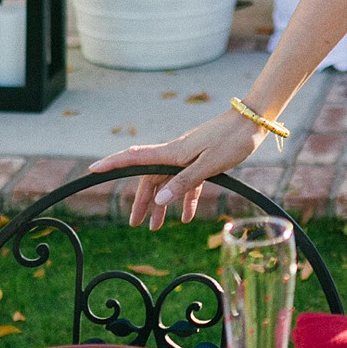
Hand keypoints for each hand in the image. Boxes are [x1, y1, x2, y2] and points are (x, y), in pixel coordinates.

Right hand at [89, 110, 265, 228]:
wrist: (253, 121)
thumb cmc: (232, 139)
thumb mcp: (209, 165)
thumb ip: (185, 182)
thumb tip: (159, 200)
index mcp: (173, 152)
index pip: (136, 159)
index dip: (113, 164)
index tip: (92, 170)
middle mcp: (177, 153)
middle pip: (151, 178)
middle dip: (141, 200)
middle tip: (135, 223)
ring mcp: (189, 156)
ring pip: (168, 182)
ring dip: (162, 203)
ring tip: (156, 226)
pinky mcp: (203, 159)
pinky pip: (188, 181)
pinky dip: (184, 198)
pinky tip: (185, 216)